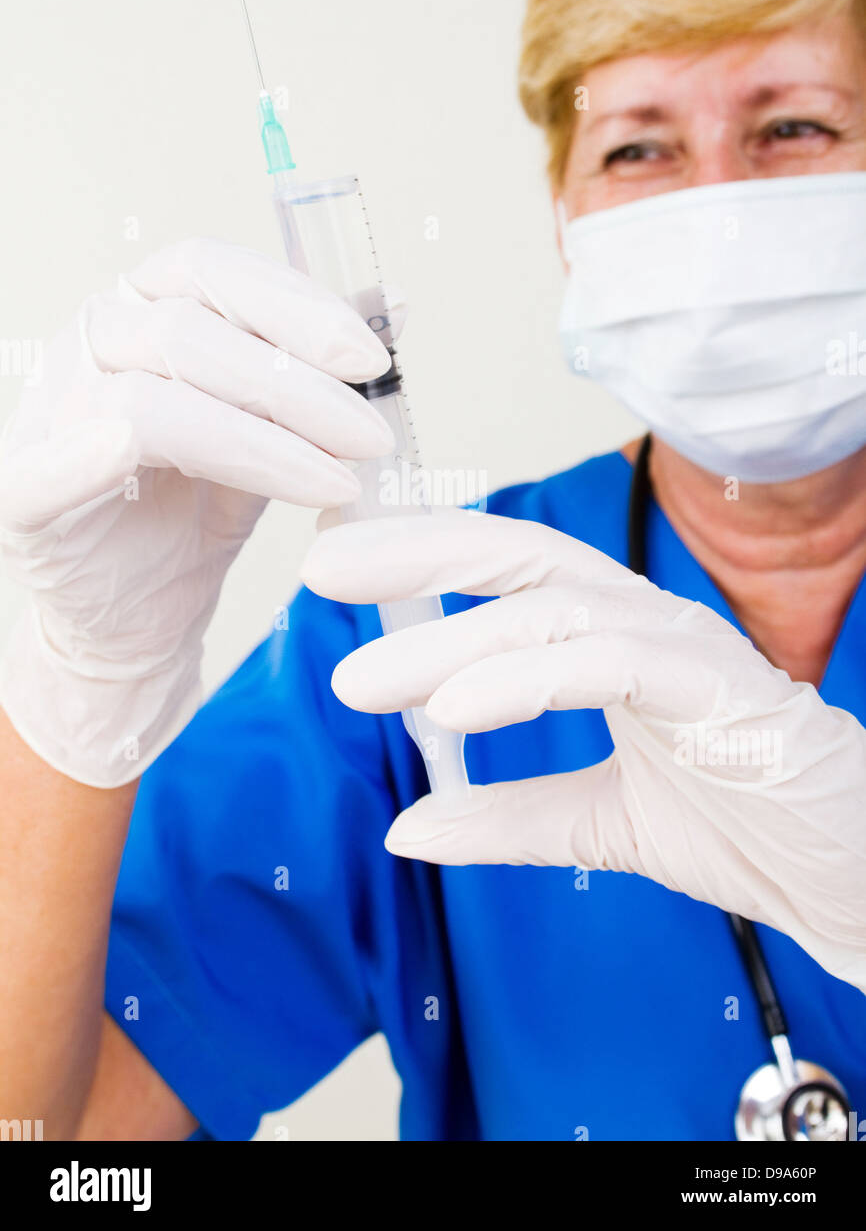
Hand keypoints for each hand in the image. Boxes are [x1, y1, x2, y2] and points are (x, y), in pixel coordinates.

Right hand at [0, 238, 393, 785]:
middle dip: (297, 386)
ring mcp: (49, 416)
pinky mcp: (22, 495)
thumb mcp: (270, 432)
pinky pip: (53, 465)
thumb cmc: (197, 512)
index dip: (293, 304)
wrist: (140, 615)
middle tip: (371, 436)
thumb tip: (395, 306)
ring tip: (336, 482)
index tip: (370, 359)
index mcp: (142, 311)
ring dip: (259, 441)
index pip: (208, 269)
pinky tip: (130, 451)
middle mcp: (89, 347)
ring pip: (149, 401)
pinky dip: (90, 455)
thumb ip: (315, 372)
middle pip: (188, 334)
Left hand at [304, 509, 865, 989]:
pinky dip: (525, 678)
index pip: (507, 572)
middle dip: (418, 553)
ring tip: (363, 680)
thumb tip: (407, 825)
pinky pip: (607, 664)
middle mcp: (642, 622)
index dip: (422, 556)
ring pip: (552, 609)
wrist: (842, 873)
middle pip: (520, 555)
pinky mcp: (714, 687)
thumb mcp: (597, 825)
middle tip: (321, 570)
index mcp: (612, 638)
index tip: (337, 566)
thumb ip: (506, 816)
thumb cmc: (742, 826)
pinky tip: (453, 708)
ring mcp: (680, 646)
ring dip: (449, 641)